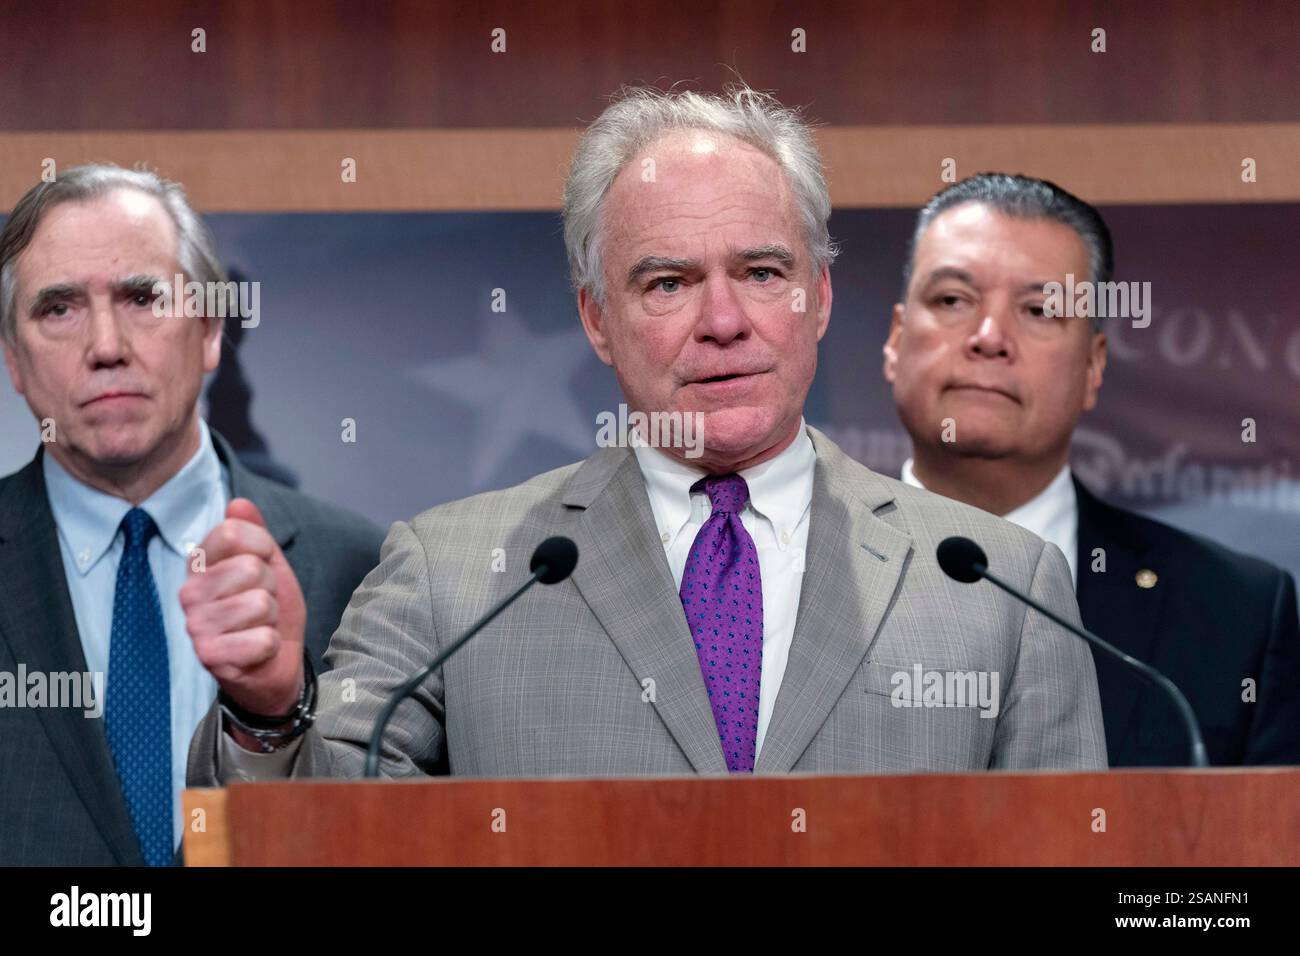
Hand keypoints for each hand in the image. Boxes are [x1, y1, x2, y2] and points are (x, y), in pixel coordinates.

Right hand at [182, 498, 305, 727]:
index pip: (231, 532)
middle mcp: (189, 592)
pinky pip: (262, 639)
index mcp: (200, 565)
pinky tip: (257, 650)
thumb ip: (255, 532)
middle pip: (250, 567)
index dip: (262, 549)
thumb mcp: (269, 563)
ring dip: (271, 617)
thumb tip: (238, 503)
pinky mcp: (209, 657)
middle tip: (261, 605)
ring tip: (258, 626)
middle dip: (270, 588)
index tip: (261, 567)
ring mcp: (195, 625)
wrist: (273, 663)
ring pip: (259, 603)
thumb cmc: (267, 610)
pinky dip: (270, 645)